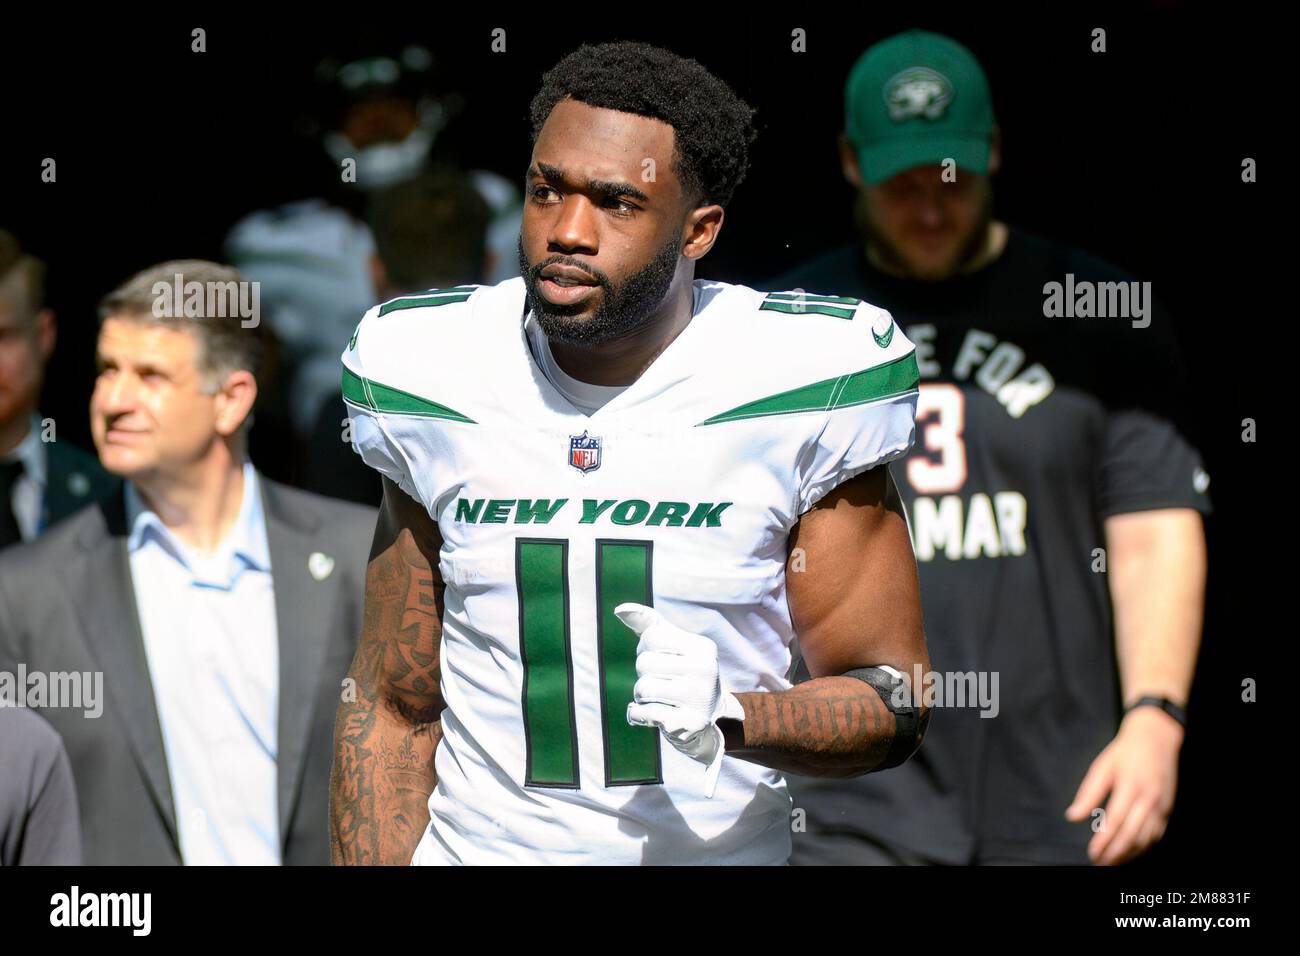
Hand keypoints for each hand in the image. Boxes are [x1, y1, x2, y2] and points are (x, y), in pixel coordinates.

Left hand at [615, 602, 743, 797]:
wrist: (706, 722)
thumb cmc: (684, 676)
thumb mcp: (674, 647)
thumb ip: (649, 624)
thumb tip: (620, 608)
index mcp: (704, 648)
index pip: (651, 637)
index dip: (646, 649)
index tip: (660, 660)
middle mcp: (706, 671)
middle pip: (644, 663)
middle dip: (644, 675)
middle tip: (662, 683)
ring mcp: (698, 698)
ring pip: (642, 689)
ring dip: (641, 697)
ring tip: (659, 700)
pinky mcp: (686, 724)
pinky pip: (641, 713)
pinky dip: (639, 714)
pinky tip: (654, 716)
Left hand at [1065, 706, 1183, 864]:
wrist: (1156, 738)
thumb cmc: (1124, 752)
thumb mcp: (1102, 767)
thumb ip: (1088, 793)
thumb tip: (1073, 816)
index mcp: (1130, 787)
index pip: (1115, 822)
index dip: (1104, 841)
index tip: (1092, 853)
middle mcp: (1148, 799)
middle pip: (1132, 835)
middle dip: (1115, 853)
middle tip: (1100, 863)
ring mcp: (1161, 805)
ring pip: (1146, 839)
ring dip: (1129, 854)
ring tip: (1112, 861)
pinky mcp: (1167, 809)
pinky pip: (1156, 834)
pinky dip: (1143, 847)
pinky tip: (1131, 852)